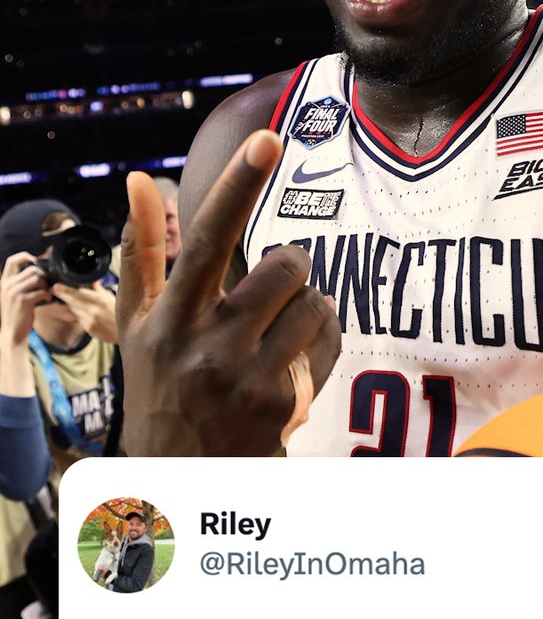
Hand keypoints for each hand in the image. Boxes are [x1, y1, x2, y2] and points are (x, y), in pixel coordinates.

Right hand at [0, 253, 51, 346]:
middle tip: (46, 285)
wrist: (12, 332)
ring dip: (46, 285)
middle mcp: (7, 285)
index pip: (11, 260)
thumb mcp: (12, 295)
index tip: (35, 259)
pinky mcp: (23, 300)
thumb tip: (37, 272)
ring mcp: (14, 292)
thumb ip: (19, 283)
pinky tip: (47, 299)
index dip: (24, 256)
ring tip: (46, 292)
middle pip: (32, 269)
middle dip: (43, 276)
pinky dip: (47, 295)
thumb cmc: (16, 313)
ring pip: (38, 279)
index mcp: (4, 282)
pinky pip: (41, 291)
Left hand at [50, 281, 118, 342]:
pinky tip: (83, 310)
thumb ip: (99, 290)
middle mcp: (93, 311)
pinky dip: (79, 314)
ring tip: (67, 297)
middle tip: (53, 289)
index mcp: (100, 301)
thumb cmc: (121, 313)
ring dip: (71, 304)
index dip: (65, 290)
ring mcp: (90, 321)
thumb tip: (91, 280)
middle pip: (73, 302)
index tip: (56, 286)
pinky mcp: (89, 329)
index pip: (79, 294)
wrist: (127, 333)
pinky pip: (80, 318)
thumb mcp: (112, 298)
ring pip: (75, 310)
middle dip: (63, 295)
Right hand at [116, 130, 340, 455]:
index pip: (208, 238)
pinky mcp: (281, 404)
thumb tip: (139, 179)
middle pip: (285, 265)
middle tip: (276, 289)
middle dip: (292, 267)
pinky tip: (296, 362)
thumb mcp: (140, 322)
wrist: (179, 478)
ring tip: (283, 330)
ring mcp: (245, 378)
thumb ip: (142, 250)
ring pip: (315, 301)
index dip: (239, 185)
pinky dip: (322, 340)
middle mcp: (203, 346)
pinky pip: (328, 340)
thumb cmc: (160, 383)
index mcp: (167, 317)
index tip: (268, 139)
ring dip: (309, 305)